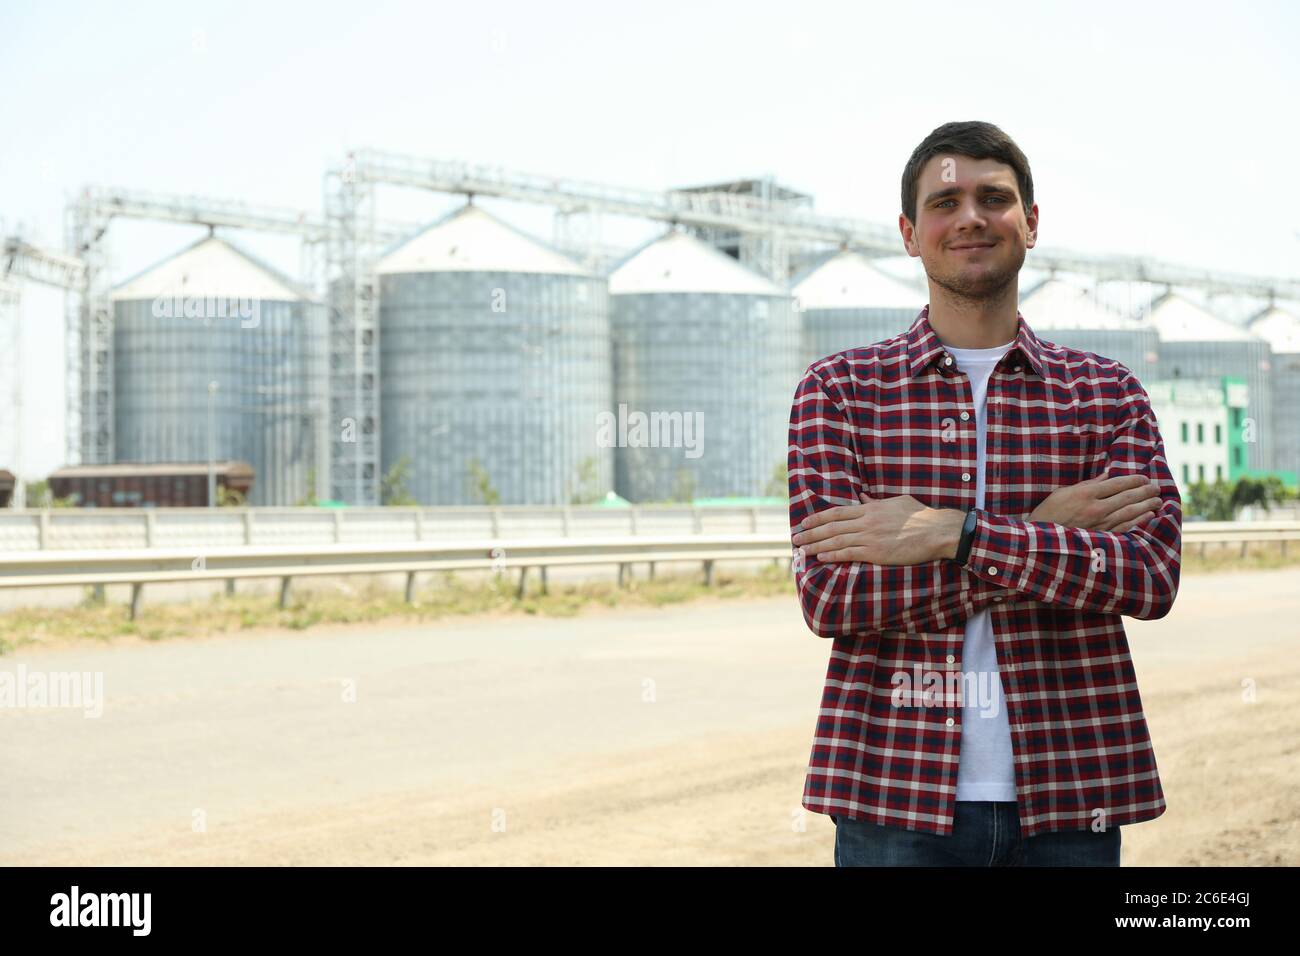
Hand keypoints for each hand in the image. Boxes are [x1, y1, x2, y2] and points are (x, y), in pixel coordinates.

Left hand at [791, 493, 963, 565]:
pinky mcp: (876, 553)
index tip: (804, 522)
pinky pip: (849, 553)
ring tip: (803, 550)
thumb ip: (876, 501)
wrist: (936, 531)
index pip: (837, 513)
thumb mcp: (897, 502)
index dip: (818, 518)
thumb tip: (861, 497)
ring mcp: (870, 537)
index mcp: (870, 508)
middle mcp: (866, 522)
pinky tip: (821, 558)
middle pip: (831, 527)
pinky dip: (833, 555)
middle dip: (811, 533)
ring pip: (836, 541)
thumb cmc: (920, 516)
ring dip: (817, 546)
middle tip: (795, 538)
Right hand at [1029, 473, 1162, 531]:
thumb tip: (1107, 476)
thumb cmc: (1049, 513)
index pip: (1117, 483)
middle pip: (1127, 496)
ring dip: (1147, 505)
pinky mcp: (1102, 537)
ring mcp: (1100, 524)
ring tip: (1158, 500)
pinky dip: (1140, 521)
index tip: (1144, 478)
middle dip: (1145, 491)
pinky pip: (1126, 528)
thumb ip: (1088, 484)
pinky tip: (1149, 515)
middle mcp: (1096, 508)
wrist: (1039, 539)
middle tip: (1157, 487)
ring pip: (1130, 512)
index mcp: (1086, 493)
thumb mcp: (1063, 493)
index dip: (1134, 480)